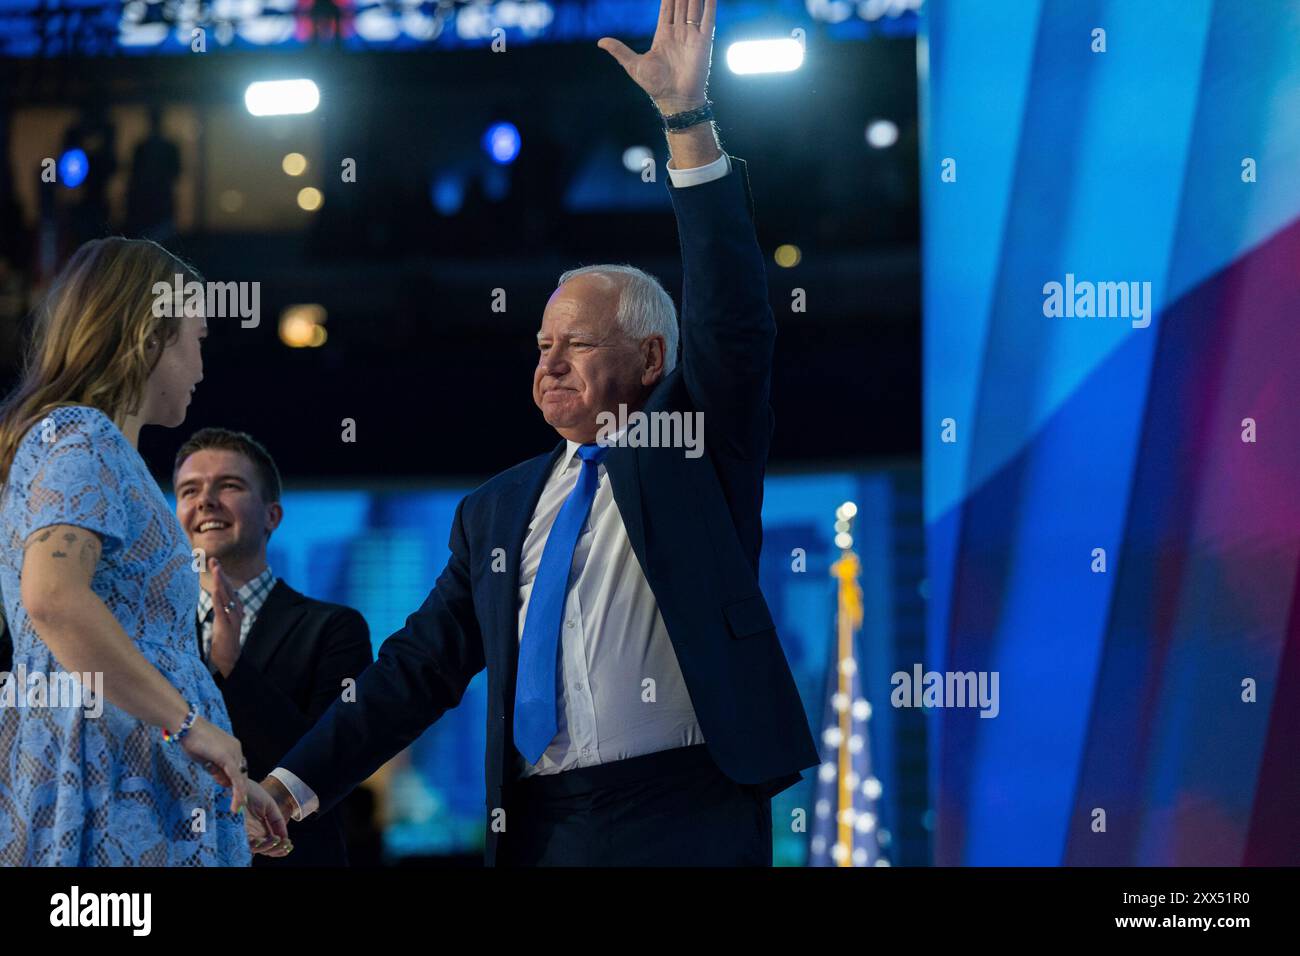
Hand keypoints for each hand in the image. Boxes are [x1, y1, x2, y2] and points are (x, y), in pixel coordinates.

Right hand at [180, 715, 250, 814]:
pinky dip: (238, 792)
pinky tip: (237, 804)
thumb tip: (223, 780)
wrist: (186, 725)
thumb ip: (215, 768)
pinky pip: (235, 778)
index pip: (238, 769)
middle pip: (240, 774)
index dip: (236, 783)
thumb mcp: (205, 758)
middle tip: (235, 805)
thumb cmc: (191, 739)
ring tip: (236, 808)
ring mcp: (233, 752)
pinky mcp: (227, 757)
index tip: (235, 796)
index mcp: (232, 747)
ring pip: (239, 778)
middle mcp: (236, 748)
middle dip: (237, 790)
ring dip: (238, 794)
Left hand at [207, 558, 242, 676]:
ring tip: (216, 568)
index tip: (216, 564)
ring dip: (220, 581)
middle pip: (228, 588)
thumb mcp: (223, 623)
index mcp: (235, 609)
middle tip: (214, 560)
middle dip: (221, 573)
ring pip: (226, 595)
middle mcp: (236, 610)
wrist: (230, 658)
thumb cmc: (225, 642)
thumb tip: (218, 599)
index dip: (222, 576)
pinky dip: (219, 597)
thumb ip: (222, 610)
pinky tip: (215, 588)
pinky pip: (222, 608)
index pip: (229, 588)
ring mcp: (232, 616)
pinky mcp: (226, 624)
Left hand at [244, 779, 292, 857]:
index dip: (281, 847)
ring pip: (257, 849)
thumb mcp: (270, 806)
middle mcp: (253, 834)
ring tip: (276, 839)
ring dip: (268, 848)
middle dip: (277, 849)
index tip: (290, 844)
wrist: (237, 783)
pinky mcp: (236, 832)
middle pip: (266, 849)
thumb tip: (285, 838)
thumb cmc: (252, 793)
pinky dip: (256, 845)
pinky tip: (263, 839)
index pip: (272, 843)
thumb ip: (277, 821)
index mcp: (262, 828)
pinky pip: (245, 845)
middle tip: (286, 844)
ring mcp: (244, 834)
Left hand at [598, 0, 716, 114]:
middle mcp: (679, 33)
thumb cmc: (655, 85)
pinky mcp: (704, 42)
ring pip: (694, 8)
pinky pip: (708, 19)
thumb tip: (600, 42)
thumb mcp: (633, 65)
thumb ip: (619, 51)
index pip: (667, 8)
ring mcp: (692, 36)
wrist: (675, 99)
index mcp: (663, 35)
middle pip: (681, 4)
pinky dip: (710, 5)